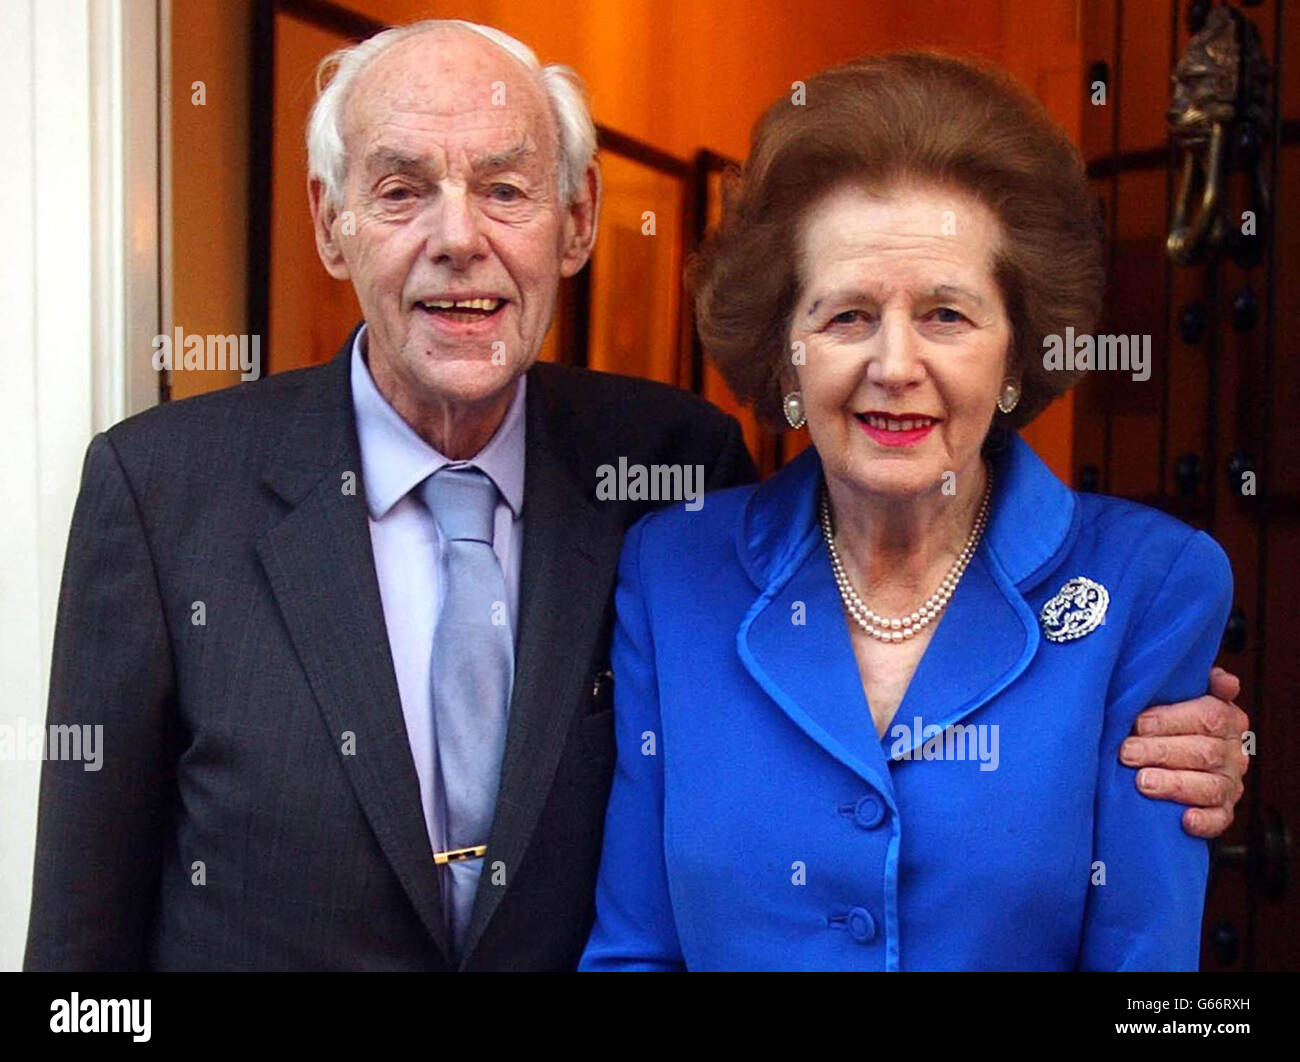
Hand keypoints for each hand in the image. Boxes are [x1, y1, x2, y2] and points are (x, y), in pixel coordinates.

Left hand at [1120, 668, 1248, 838]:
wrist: (1171, 755)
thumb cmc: (1169, 719)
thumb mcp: (1179, 693)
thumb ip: (1195, 681)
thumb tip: (1223, 680)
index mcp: (1227, 718)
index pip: (1209, 716)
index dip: (1172, 720)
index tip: (1139, 723)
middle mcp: (1233, 752)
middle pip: (1204, 752)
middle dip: (1162, 752)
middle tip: (1127, 753)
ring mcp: (1230, 784)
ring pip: (1210, 787)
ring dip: (1175, 784)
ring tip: (1142, 782)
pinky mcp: (1223, 811)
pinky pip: (1220, 820)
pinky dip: (1204, 821)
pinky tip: (1184, 819)